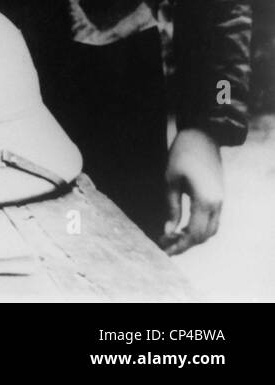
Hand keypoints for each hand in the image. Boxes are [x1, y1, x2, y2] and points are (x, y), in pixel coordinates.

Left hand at [159, 129, 223, 255]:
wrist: (201, 137)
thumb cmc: (181, 156)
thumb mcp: (170, 182)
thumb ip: (172, 208)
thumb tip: (169, 232)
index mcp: (204, 201)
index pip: (194, 234)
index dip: (179, 244)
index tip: (163, 248)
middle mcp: (217, 204)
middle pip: (204, 236)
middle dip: (185, 245)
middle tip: (165, 247)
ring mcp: (220, 201)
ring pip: (211, 230)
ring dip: (193, 238)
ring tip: (172, 239)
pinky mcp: (219, 197)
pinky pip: (213, 221)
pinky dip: (199, 229)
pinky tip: (182, 228)